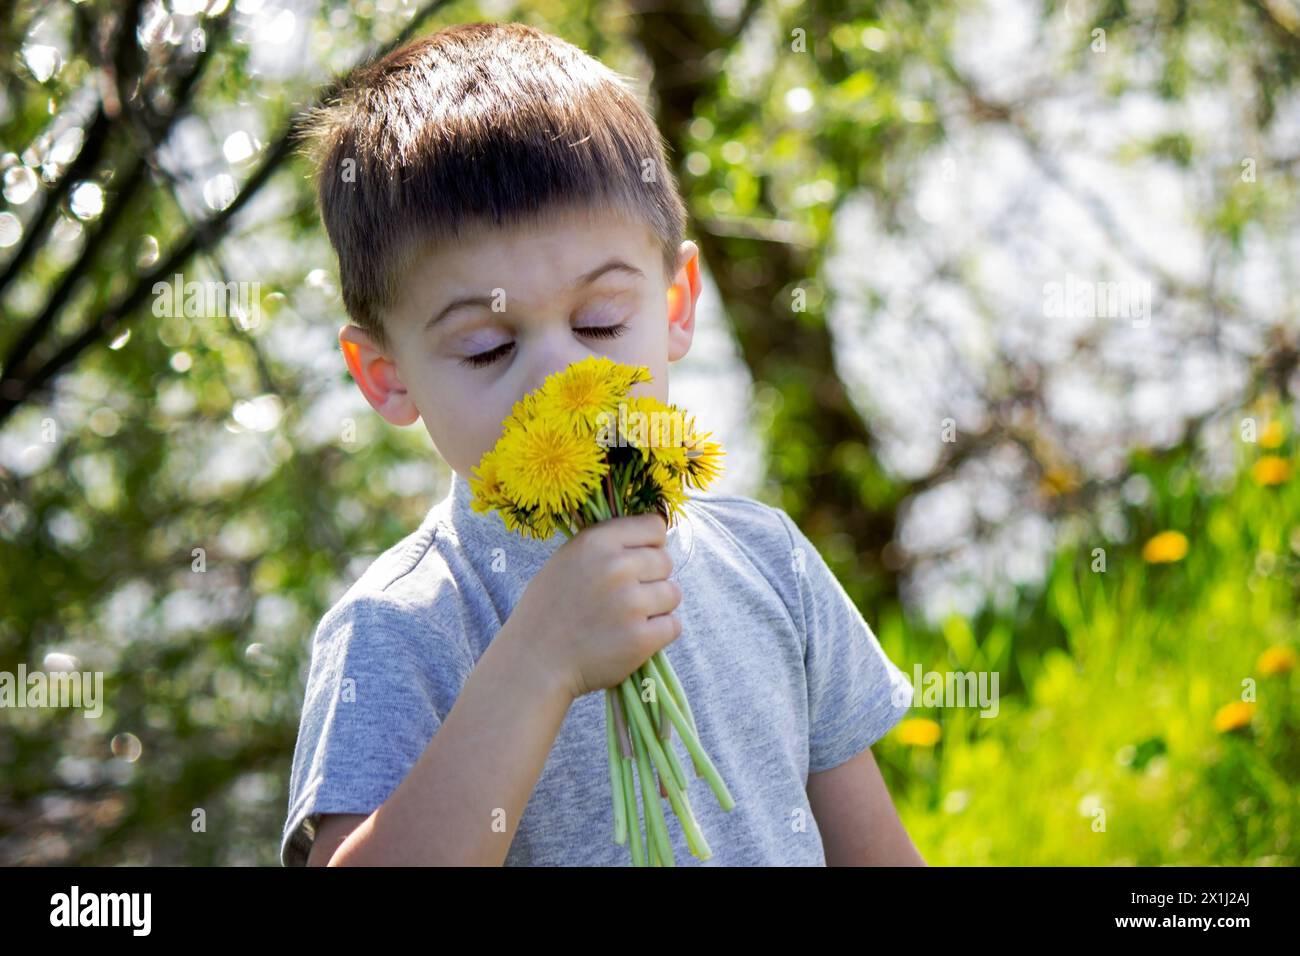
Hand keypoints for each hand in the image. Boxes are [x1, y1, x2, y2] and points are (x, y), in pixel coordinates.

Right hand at [503, 513, 681, 700]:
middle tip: (624, 598)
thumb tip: (652, 537)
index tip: (638, 562)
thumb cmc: (550, 610)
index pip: (655, 526)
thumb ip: (607, 545)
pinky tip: (630, 638)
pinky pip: (673, 626)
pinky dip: (657, 635)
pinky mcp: (641, 638)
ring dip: (657, 608)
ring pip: (673, 594)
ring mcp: (630, 603)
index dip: (651, 545)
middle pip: (666, 562)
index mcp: (596, 541)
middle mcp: (615, 567)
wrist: (534, 662)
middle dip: (652, 579)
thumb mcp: (568, 559)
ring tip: (625, 619)